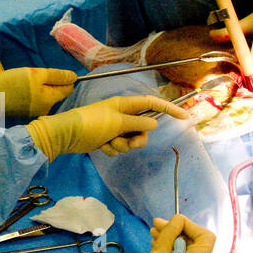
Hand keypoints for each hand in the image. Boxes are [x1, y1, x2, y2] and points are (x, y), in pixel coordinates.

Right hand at [0, 67, 75, 118]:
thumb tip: (74, 77)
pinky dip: (31, 92)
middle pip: (56, 91)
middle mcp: (46, 108)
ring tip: (25, 82)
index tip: (51, 72)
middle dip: (49, 81)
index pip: (68, 88)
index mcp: (51, 99)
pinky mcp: (26, 111)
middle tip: (34, 76)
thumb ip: (57, 75)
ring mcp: (36, 111)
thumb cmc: (12, 85)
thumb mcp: (36, 74)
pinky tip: (20, 89)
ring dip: (39, 86)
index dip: (64, 77)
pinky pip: (35, 98)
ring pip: (45, 94)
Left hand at [25, 95, 185, 160]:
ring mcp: (115, 127)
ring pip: (131, 140)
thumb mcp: (117, 122)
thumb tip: (154, 122)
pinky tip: (101, 146)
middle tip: (130, 143)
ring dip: (122, 145)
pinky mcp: (107, 139)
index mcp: (125, 104)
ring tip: (109, 143)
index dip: (169, 109)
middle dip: (138, 139)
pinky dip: (112, 149)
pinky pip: (119, 147)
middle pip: (143, 128)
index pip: (152, 103)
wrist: (67, 135)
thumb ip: (138, 123)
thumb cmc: (91, 123)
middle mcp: (122, 114)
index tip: (184, 116)